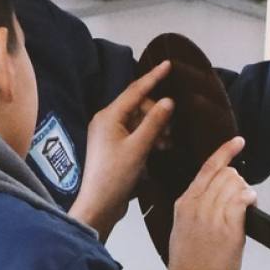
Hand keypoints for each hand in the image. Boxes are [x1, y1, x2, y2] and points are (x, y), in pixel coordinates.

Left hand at [69, 61, 173, 240]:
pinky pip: (136, 132)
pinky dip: (150, 137)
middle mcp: (107, 121)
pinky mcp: (115, 147)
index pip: (135, 90)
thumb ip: (154, 122)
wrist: (99, 205)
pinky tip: (160, 148)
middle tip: (170, 131)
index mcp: (108, 116)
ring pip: (140, 120)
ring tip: (166, 143)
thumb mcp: (138, 147)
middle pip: (139, 105)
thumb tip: (168, 101)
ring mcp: (110, 134)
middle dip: (158, 113)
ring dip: (156, 127)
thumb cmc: (115, 176)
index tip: (168, 65)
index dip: (153, 77)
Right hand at [164, 136, 255, 269]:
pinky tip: (251, 204)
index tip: (236, 143)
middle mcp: (195, 206)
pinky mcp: (228, 228)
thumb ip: (196, 211)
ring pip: (235, 184)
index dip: (224, 153)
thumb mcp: (183, 233)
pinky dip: (250, 198)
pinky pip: (243, 199)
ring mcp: (211, 216)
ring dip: (245, 191)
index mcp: (183, 205)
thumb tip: (218, 196)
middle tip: (242, 196)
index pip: (206, 169)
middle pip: (224, 174)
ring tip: (245, 206)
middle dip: (238, 181)